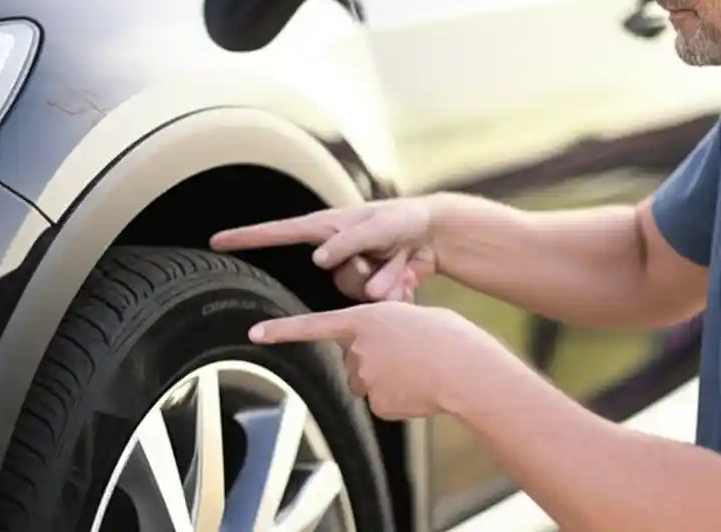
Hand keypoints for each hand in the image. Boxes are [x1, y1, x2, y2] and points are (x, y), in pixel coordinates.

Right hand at [209, 198, 438, 302]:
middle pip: (335, 279)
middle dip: (366, 272)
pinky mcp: (370, 287)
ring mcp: (353, 272)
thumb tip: (317, 260)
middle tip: (387, 251)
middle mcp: (335, 252)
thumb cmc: (402, 218)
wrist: (433, 233)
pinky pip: (376, 302)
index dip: (247, 238)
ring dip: (386, 281)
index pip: (278, 233)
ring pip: (359, 295)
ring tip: (401, 259)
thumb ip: (347, 241)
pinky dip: (397, 288)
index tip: (216, 240)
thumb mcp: (376, 224)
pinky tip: (409, 271)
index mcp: (327, 229)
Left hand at [248, 301, 516, 419]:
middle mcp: (357, 349)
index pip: (313, 326)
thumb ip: (380, 328)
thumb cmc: (446, 336)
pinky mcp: (378, 404)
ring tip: (417, 371)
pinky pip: (381, 402)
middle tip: (406, 354)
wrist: (466, 369)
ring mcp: (365, 378)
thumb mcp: (409, 316)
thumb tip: (368, 349)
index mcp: (365, 318)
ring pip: (366, 382)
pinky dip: (397, 398)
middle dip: (371, 359)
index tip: (254, 335)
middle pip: (351, 360)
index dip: (281, 332)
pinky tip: (418, 391)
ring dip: (385, 378)